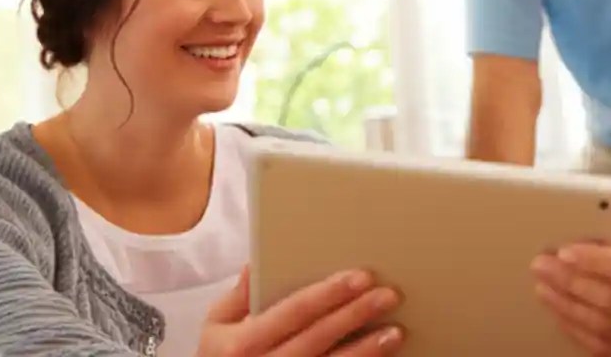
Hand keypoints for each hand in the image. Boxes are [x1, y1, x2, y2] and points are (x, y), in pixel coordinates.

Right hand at [196, 266, 403, 355]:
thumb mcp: (216, 326)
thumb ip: (238, 296)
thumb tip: (256, 263)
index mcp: (241, 344)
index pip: (293, 312)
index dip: (328, 294)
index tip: (360, 276)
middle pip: (318, 338)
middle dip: (355, 315)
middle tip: (388, 295)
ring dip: (366, 351)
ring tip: (394, 332)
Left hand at [531, 230, 610, 355]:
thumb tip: (601, 236)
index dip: (597, 261)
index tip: (566, 251)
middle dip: (571, 282)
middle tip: (543, 266)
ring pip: (606, 329)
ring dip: (568, 308)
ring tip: (545, 288)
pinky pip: (608, 351)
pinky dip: (580, 333)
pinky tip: (562, 316)